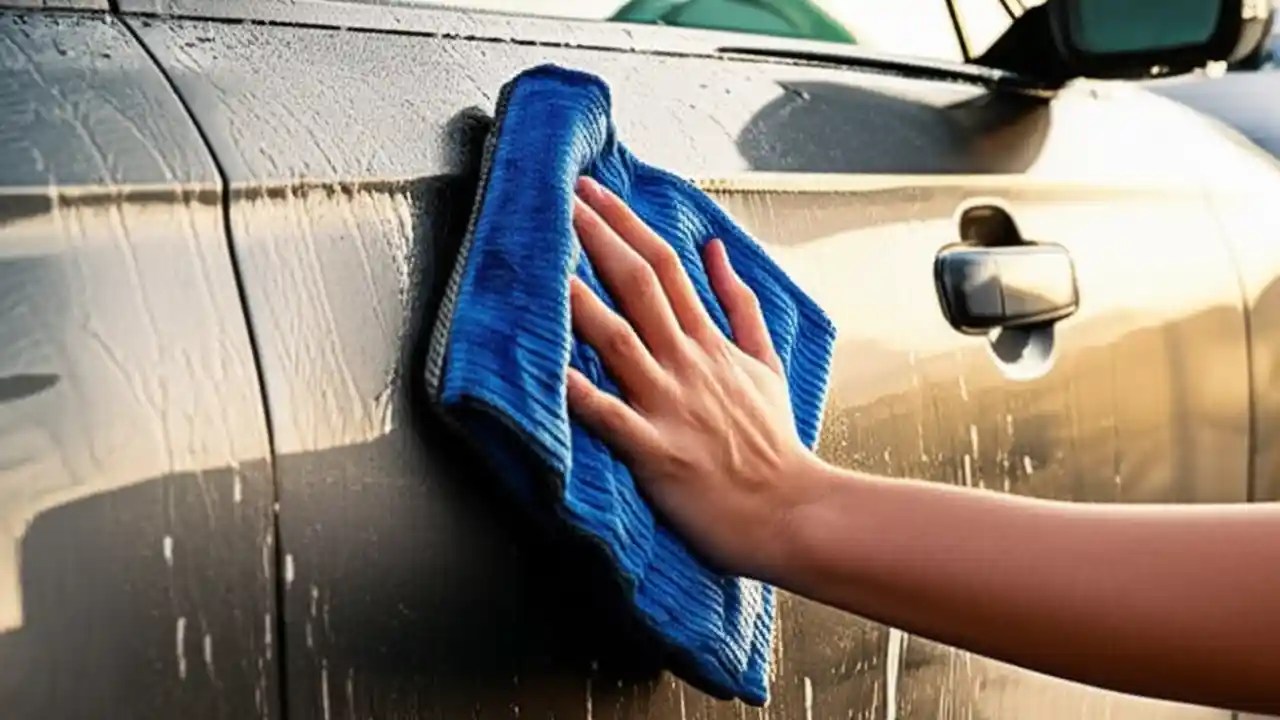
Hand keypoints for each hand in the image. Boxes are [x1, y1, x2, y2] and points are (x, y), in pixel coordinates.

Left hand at [567, 176, 821, 580]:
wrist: (790, 511)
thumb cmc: (772, 443)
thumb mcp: (767, 362)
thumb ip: (739, 304)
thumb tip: (716, 250)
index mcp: (709, 342)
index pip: (664, 264)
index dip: (625, 223)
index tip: (593, 191)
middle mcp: (687, 363)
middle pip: (639, 285)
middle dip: (598, 237)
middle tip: (562, 198)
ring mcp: (671, 404)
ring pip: (619, 338)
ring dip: (582, 299)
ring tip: (547, 263)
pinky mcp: (656, 451)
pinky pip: (611, 417)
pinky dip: (582, 393)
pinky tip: (551, 370)